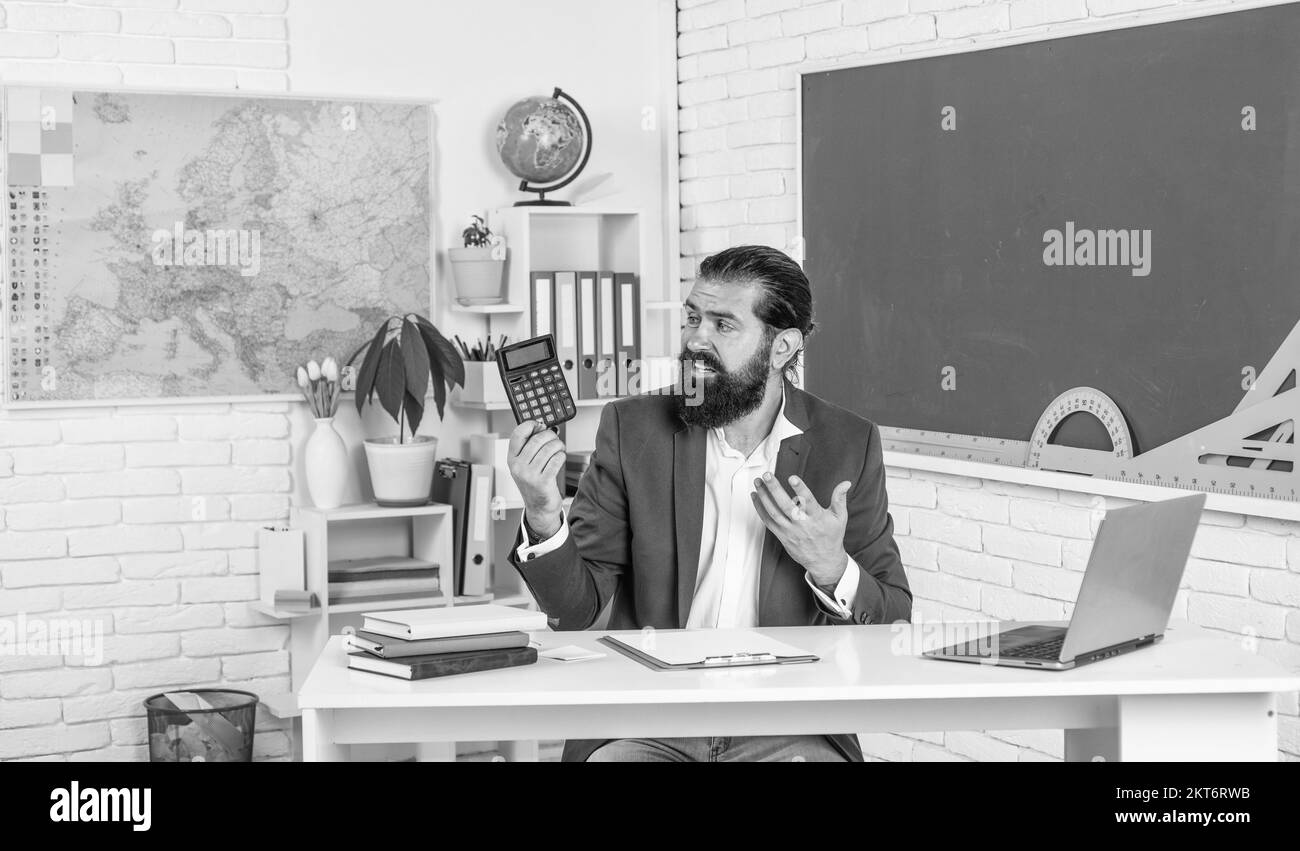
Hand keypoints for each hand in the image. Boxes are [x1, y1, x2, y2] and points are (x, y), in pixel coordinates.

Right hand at [507, 421, 565, 537]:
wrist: (540, 509)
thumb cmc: (534, 484)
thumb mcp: (525, 465)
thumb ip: (530, 447)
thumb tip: (543, 428)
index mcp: (512, 459)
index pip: (518, 434)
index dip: (531, 425)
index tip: (540, 425)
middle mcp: (518, 467)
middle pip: (537, 439)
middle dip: (551, 436)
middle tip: (555, 439)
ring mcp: (529, 475)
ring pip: (549, 448)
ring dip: (558, 446)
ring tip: (559, 449)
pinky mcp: (543, 481)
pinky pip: (557, 460)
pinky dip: (562, 456)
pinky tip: (560, 459)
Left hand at [751, 473, 851, 586]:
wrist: (824, 561)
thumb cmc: (832, 537)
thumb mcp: (840, 518)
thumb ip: (839, 499)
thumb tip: (846, 483)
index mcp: (817, 518)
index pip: (808, 502)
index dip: (800, 489)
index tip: (792, 478)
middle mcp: (802, 524)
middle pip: (786, 505)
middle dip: (775, 489)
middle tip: (768, 475)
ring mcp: (790, 531)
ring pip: (774, 512)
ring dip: (764, 496)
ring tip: (758, 482)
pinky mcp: (782, 536)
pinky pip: (768, 521)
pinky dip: (760, 508)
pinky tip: (755, 496)